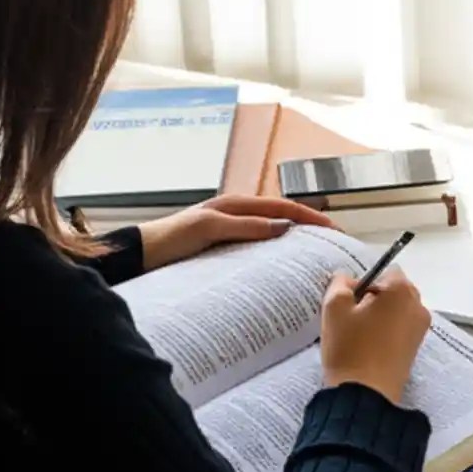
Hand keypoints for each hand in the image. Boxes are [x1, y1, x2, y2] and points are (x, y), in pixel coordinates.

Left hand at [138, 195, 336, 270]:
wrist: (139, 256)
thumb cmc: (169, 238)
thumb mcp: (209, 228)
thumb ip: (246, 225)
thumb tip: (285, 226)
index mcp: (234, 204)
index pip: (282, 207)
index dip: (309, 216)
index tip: (333, 228)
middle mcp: (235, 215)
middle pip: (281, 217)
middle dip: (308, 227)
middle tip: (330, 242)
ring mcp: (229, 232)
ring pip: (271, 233)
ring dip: (293, 241)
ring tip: (313, 255)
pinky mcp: (222, 249)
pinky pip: (257, 248)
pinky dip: (275, 254)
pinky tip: (282, 267)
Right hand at [320, 268, 429, 403]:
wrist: (366, 395)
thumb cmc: (350, 347)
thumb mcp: (334, 308)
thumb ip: (339, 284)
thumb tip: (347, 278)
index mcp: (402, 290)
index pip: (385, 271)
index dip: (364, 282)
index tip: (349, 301)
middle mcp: (418, 306)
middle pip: (394, 291)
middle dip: (374, 298)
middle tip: (351, 318)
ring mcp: (420, 329)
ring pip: (397, 311)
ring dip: (379, 316)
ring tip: (358, 335)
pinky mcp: (416, 349)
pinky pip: (400, 329)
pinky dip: (385, 332)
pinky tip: (368, 347)